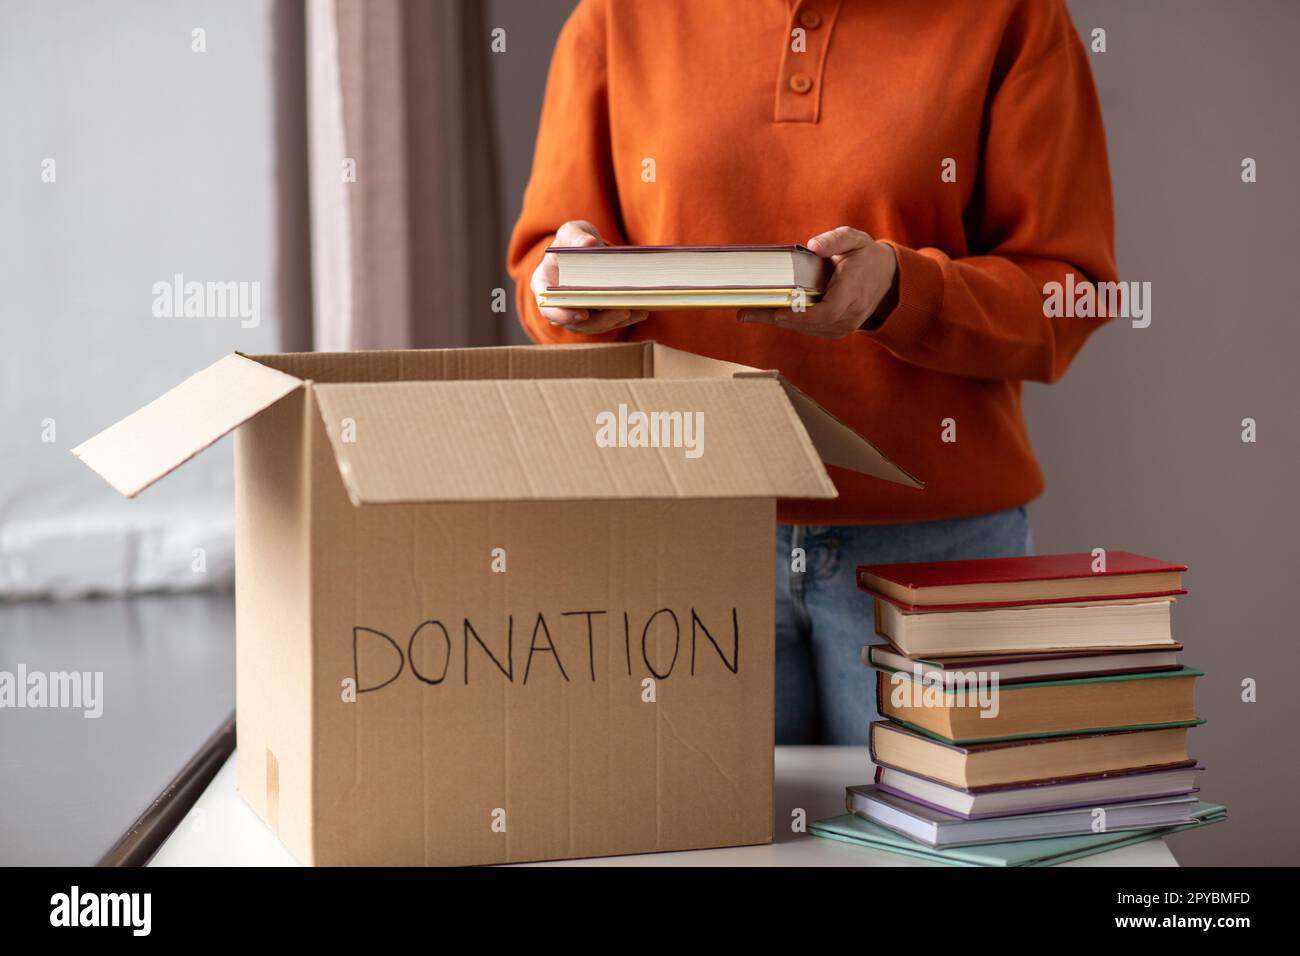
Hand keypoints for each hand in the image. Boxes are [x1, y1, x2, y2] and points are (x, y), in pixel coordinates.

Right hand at [530, 220, 648, 333]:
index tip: (582, 314)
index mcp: (544, 283)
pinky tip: (641, 310)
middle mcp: (558, 303)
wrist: (586, 250)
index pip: (547, 305)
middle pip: (575, 321)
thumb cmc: (574, 241)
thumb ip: (576, 236)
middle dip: (599, 320)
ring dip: (616, 321)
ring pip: (594, 325)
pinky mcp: (594, 317)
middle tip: (622, 312)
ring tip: (637, 310)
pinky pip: (607, 322)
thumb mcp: (572, 231)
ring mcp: (576, 313)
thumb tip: (589, 243)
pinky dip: (625, 318)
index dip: (562, 314)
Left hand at [737, 227, 897, 338]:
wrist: (886, 280)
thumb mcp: (855, 240)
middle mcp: (850, 314)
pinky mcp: (836, 330)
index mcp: (854, 290)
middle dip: (777, 319)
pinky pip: (810, 329)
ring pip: (807, 329)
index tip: (776, 311)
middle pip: (809, 324)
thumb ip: (836, 239)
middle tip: (745, 312)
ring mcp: (844, 326)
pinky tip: (767, 314)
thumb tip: (813, 245)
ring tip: (749, 313)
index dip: (800, 315)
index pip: (826, 312)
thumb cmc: (865, 257)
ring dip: (778, 323)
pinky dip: (789, 323)